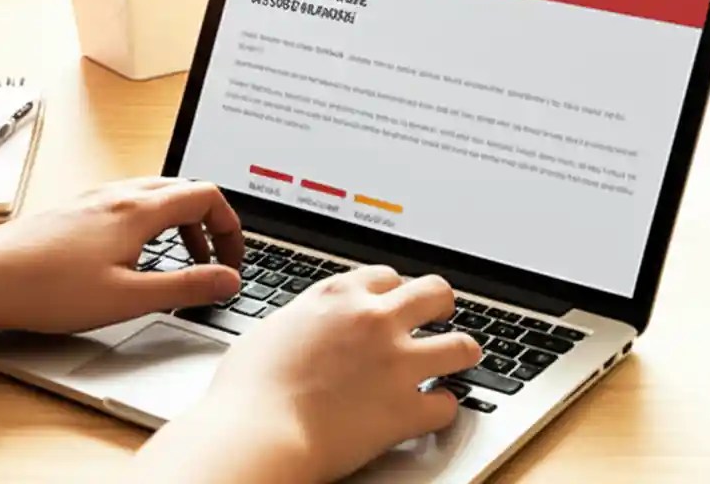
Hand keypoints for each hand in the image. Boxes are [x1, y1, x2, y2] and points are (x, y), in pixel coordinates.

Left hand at [0, 177, 243, 332]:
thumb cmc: (47, 290)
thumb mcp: (128, 299)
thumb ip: (185, 287)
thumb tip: (228, 280)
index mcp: (138, 210)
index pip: (206, 197)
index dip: (230, 227)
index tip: (231, 260)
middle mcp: (118, 195)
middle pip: (184, 191)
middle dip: (209, 224)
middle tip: (212, 261)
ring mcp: (95, 199)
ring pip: (156, 195)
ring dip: (181, 223)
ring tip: (181, 260)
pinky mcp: (76, 209)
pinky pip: (130, 203)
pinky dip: (152, 223)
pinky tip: (138, 255)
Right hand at [133, 265, 482, 482]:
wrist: (255, 432)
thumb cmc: (248, 390)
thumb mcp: (272, 329)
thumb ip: (304, 318)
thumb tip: (309, 324)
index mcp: (339, 296)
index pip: (386, 276)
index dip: (394, 291)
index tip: (394, 303)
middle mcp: (374, 320)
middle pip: (435, 293)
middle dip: (442, 306)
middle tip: (440, 317)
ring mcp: (396, 362)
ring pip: (461, 344)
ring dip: (461, 353)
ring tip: (459, 360)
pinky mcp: (406, 408)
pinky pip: (447, 405)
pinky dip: (443, 410)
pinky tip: (434, 411)